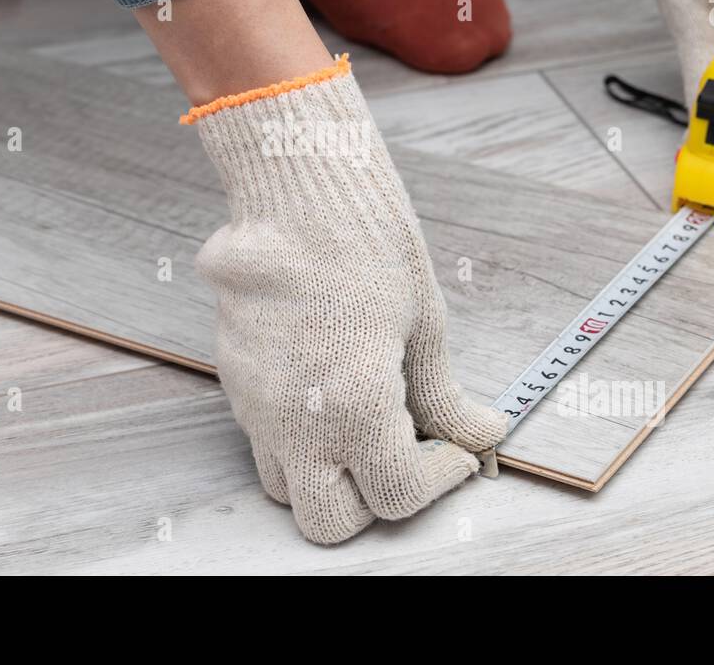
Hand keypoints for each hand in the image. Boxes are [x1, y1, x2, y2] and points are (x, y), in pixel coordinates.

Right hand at [193, 64, 507, 543]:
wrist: (295, 190)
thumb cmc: (365, 242)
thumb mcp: (425, 322)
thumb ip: (444, 395)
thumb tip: (480, 432)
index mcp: (354, 409)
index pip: (397, 496)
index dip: (439, 481)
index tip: (456, 452)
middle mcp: (295, 421)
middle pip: (328, 522)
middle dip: (373, 504)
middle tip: (405, 459)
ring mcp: (256, 404)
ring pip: (285, 488)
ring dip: (328, 476)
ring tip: (364, 428)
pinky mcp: (234, 380)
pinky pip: (262, 439)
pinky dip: (298, 438)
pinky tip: (328, 390)